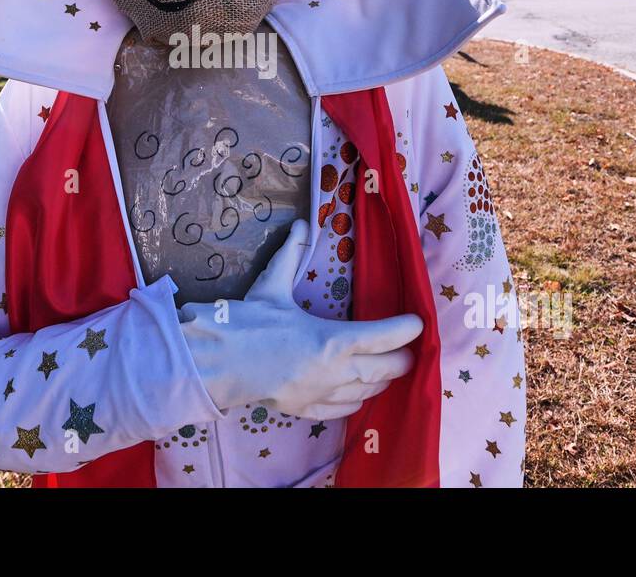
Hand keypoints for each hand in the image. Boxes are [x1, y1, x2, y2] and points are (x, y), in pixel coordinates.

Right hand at [178, 219, 421, 419]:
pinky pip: (343, 410)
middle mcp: (336, 372)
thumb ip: (290, 255)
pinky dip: (356, 401)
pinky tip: (359, 396)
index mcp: (333, 341)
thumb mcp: (272, 287)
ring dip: (381, 381)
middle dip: (401, 360)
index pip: (383, 337)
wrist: (218, 364)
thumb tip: (299, 225)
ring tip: (389, 371)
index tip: (417, 323)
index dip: (405, 330)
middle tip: (409, 351)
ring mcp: (322, 395)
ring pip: (367, 392)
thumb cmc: (249, 325)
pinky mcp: (306, 410)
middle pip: (384, 369)